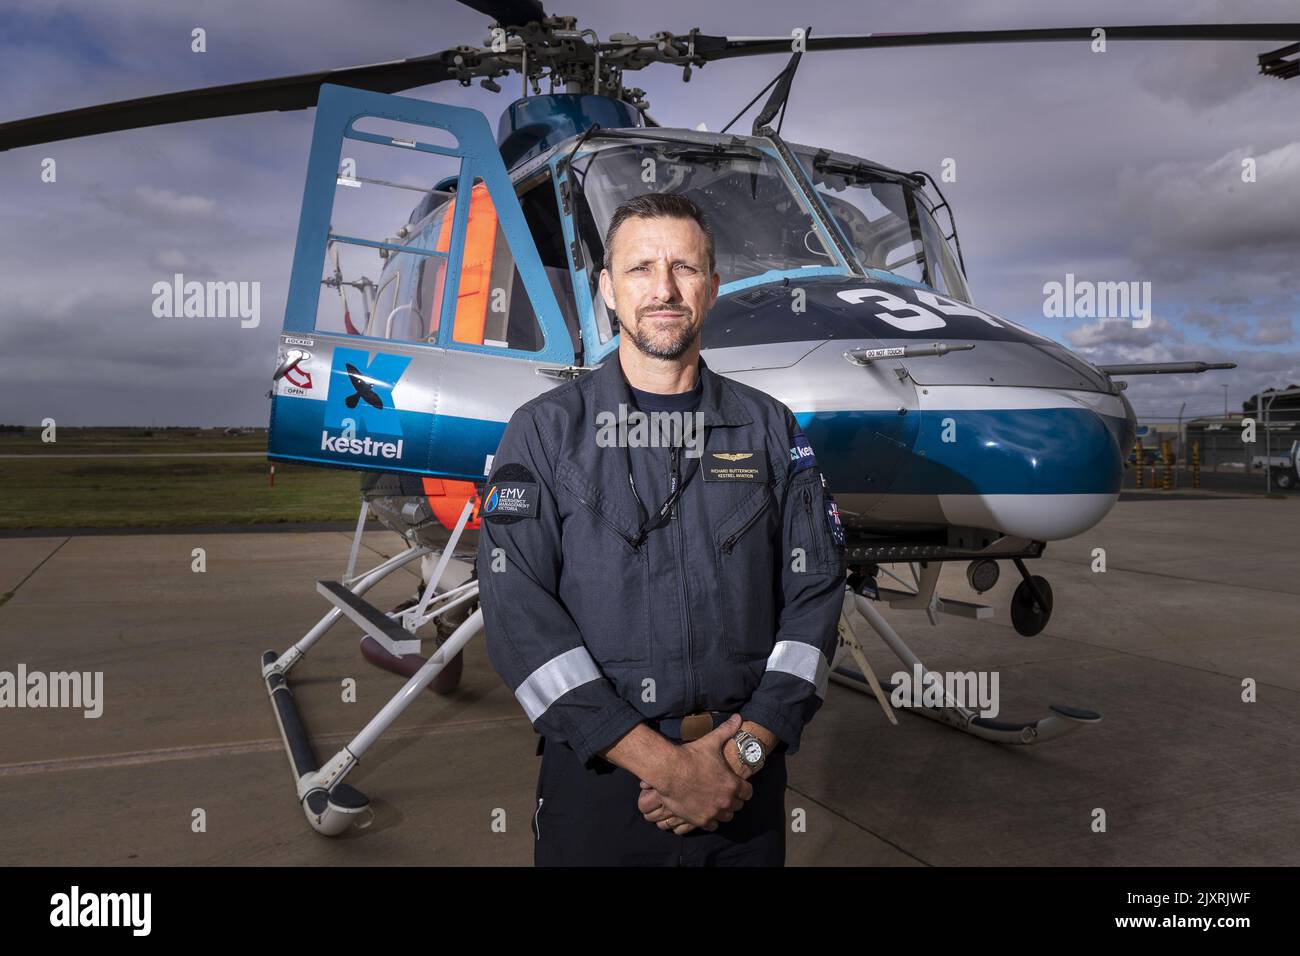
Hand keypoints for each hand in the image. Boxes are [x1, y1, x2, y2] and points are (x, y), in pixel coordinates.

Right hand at [637, 714, 750, 832]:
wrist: (669, 771)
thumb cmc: (691, 756)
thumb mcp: (711, 742)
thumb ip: (727, 730)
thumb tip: (738, 718)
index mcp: (732, 784)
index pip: (748, 793)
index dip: (742, 788)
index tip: (736, 785)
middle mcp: (726, 801)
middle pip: (737, 806)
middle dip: (732, 799)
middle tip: (723, 792)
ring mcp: (713, 813)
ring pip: (726, 817)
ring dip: (722, 811)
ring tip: (714, 802)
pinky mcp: (700, 821)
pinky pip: (711, 826)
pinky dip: (709, 820)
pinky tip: (704, 811)